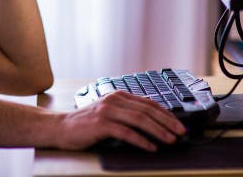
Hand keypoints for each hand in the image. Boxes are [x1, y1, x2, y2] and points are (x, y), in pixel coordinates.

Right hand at [56, 91, 186, 151]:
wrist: (61, 127)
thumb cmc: (85, 123)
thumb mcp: (109, 112)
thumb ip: (127, 110)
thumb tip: (151, 114)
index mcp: (118, 96)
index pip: (148, 102)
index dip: (166, 113)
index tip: (179, 124)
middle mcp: (114, 100)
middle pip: (147, 110)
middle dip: (167, 122)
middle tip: (181, 132)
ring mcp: (107, 111)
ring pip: (139, 120)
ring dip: (158, 131)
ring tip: (170, 140)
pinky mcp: (101, 124)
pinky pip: (126, 132)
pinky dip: (141, 140)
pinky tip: (150, 147)